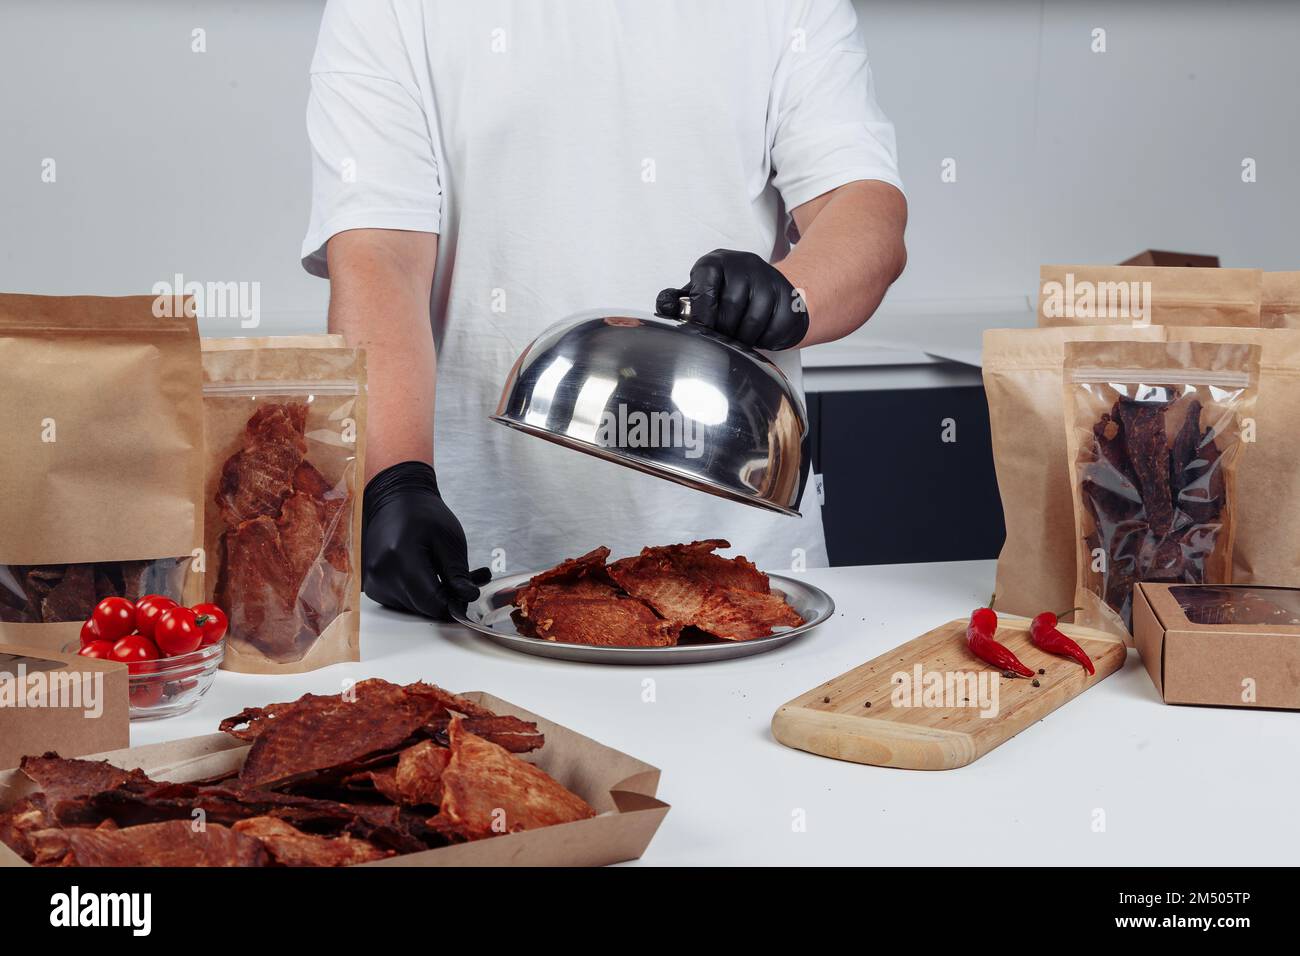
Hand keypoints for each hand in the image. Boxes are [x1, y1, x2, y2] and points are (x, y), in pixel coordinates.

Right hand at [361, 461, 489, 619]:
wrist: (395, 500)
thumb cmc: (423, 514)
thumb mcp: (449, 540)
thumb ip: (458, 574)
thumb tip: (467, 599)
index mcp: (401, 559)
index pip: (431, 601)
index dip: (453, 604)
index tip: (469, 597)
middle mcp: (381, 574)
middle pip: (423, 607)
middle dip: (447, 599)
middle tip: (469, 582)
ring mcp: (373, 582)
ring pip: (414, 607)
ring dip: (435, 596)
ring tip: (453, 575)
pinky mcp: (373, 586)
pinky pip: (402, 601)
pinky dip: (421, 593)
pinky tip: (433, 576)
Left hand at [656, 249, 808, 349]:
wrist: (769, 293)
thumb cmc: (727, 296)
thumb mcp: (700, 293)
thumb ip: (678, 301)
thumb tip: (665, 306)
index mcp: (716, 262)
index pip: (705, 285)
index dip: (701, 312)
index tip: (700, 328)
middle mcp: (744, 264)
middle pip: (730, 306)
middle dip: (723, 330)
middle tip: (722, 336)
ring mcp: (769, 278)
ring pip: (753, 320)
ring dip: (743, 338)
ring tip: (739, 337)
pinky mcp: (789, 296)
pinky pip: (774, 328)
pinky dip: (764, 339)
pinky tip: (759, 334)